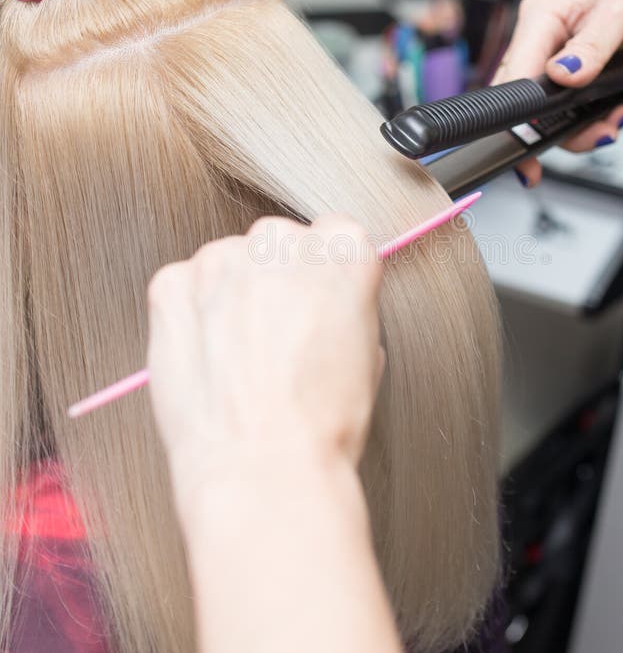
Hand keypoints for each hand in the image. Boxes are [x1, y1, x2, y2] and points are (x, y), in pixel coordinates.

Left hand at [146, 214, 384, 506]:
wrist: (263, 470)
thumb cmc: (322, 425)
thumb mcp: (367, 354)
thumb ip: (346, 307)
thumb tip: (323, 303)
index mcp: (343, 253)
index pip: (335, 234)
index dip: (324, 274)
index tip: (315, 299)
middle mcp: (283, 243)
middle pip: (279, 242)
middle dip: (277, 279)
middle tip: (276, 335)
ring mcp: (224, 260)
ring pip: (230, 261)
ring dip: (232, 293)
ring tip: (239, 353)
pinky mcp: (173, 286)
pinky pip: (184, 284)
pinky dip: (191, 311)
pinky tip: (209, 354)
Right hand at [497, 0, 622, 185]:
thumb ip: (593, 44)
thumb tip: (563, 74)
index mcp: (540, 17)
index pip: (514, 72)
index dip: (520, 109)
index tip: (540, 132)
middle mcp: (541, 40)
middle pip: (524, 101)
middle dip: (554, 128)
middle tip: (594, 136)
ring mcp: (555, 61)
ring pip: (544, 114)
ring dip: (577, 130)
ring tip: (611, 126)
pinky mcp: (570, 78)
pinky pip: (565, 112)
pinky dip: (588, 124)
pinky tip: (612, 117)